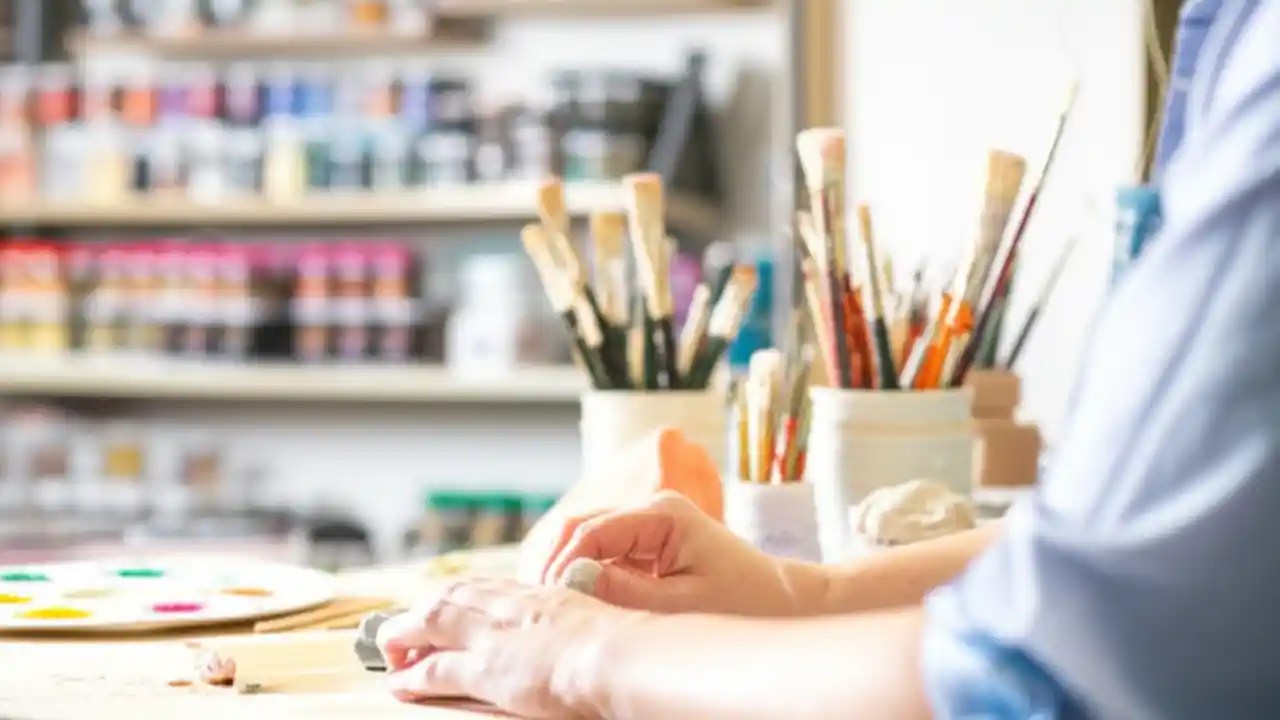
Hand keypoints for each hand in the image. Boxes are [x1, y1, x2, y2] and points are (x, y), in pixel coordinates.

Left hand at [376, 577, 638, 717]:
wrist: (614, 655)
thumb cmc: (618, 645)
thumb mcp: (590, 618)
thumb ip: (569, 621)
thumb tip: (568, 632)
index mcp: (534, 595)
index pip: (482, 586)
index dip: (456, 596)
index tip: (443, 605)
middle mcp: (506, 608)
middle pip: (448, 598)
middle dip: (420, 612)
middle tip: (405, 631)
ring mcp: (492, 636)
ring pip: (429, 625)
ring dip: (404, 639)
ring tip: (390, 655)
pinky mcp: (483, 669)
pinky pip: (434, 670)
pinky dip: (411, 677)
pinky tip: (399, 685)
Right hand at [541, 491, 822, 615]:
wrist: (782, 603)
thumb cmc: (743, 602)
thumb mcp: (682, 605)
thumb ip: (625, 591)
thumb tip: (573, 579)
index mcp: (662, 512)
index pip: (592, 531)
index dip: (564, 564)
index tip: (549, 601)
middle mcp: (652, 510)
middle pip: (582, 528)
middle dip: (558, 565)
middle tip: (542, 608)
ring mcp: (649, 526)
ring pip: (589, 542)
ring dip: (571, 573)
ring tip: (557, 611)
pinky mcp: (649, 546)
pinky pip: (605, 557)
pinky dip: (589, 579)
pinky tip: (579, 606)